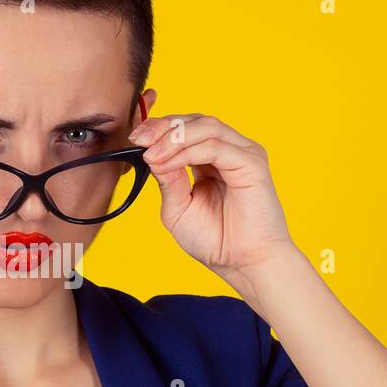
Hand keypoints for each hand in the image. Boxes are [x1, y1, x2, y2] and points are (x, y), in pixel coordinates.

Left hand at [130, 113, 296, 294]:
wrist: (243, 264)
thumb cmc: (216, 240)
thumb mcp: (178, 208)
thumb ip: (167, 180)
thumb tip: (151, 154)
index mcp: (212, 159)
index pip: (185, 129)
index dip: (159, 128)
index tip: (134, 138)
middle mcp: (229, 151)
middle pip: (195, 121)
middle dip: (163, 127)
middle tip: (140, 140)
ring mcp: (243, 154)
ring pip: (206, 127)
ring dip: (173, 138)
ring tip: (151, 154)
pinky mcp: (252, 163)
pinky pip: (215, 147)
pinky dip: (187, 152)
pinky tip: (167, 163)